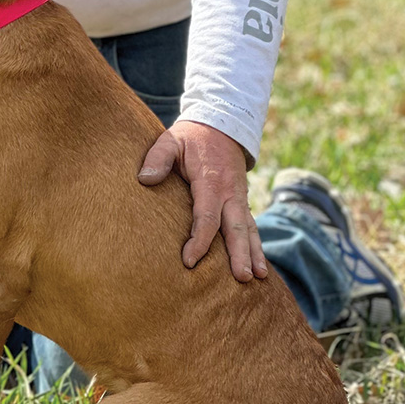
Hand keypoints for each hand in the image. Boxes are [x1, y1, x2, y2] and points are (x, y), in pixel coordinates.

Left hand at [138, 120, 266, 282]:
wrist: (221, 125)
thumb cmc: (190, 137)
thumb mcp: (170, 140)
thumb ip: (157, 158)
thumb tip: (144, 180)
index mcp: (211, 180)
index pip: (207, 216)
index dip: (200, 240)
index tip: (189, 261)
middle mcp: (230, 192)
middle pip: (235, 227)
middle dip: (239, 254)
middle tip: (242, 278)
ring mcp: (239, 196)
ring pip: (248, 228)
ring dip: (253, 253)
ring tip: (258, 278)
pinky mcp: (241, 200)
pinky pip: (250, 225)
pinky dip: (256, 244)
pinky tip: (259, 265)